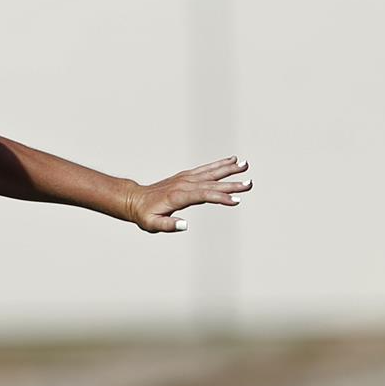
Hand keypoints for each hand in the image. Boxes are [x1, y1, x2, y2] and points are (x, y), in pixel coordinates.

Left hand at [126, 156, 250, 232]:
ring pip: (211, 172)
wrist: (135, 199)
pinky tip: (232, 160)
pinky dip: (220, 164)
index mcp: (178, 196)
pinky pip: (206, 169)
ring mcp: (186, 178)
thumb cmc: (144, 214)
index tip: (236, 200)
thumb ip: (167, 225)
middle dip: (231, 184)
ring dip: (229, 169)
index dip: (220, 198)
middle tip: (249, 184)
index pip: (203, 195)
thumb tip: (185, 225)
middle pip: (212, 183)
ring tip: (245, 165)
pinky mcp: (186, 176)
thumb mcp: (151, 224)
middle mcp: (184, 184)